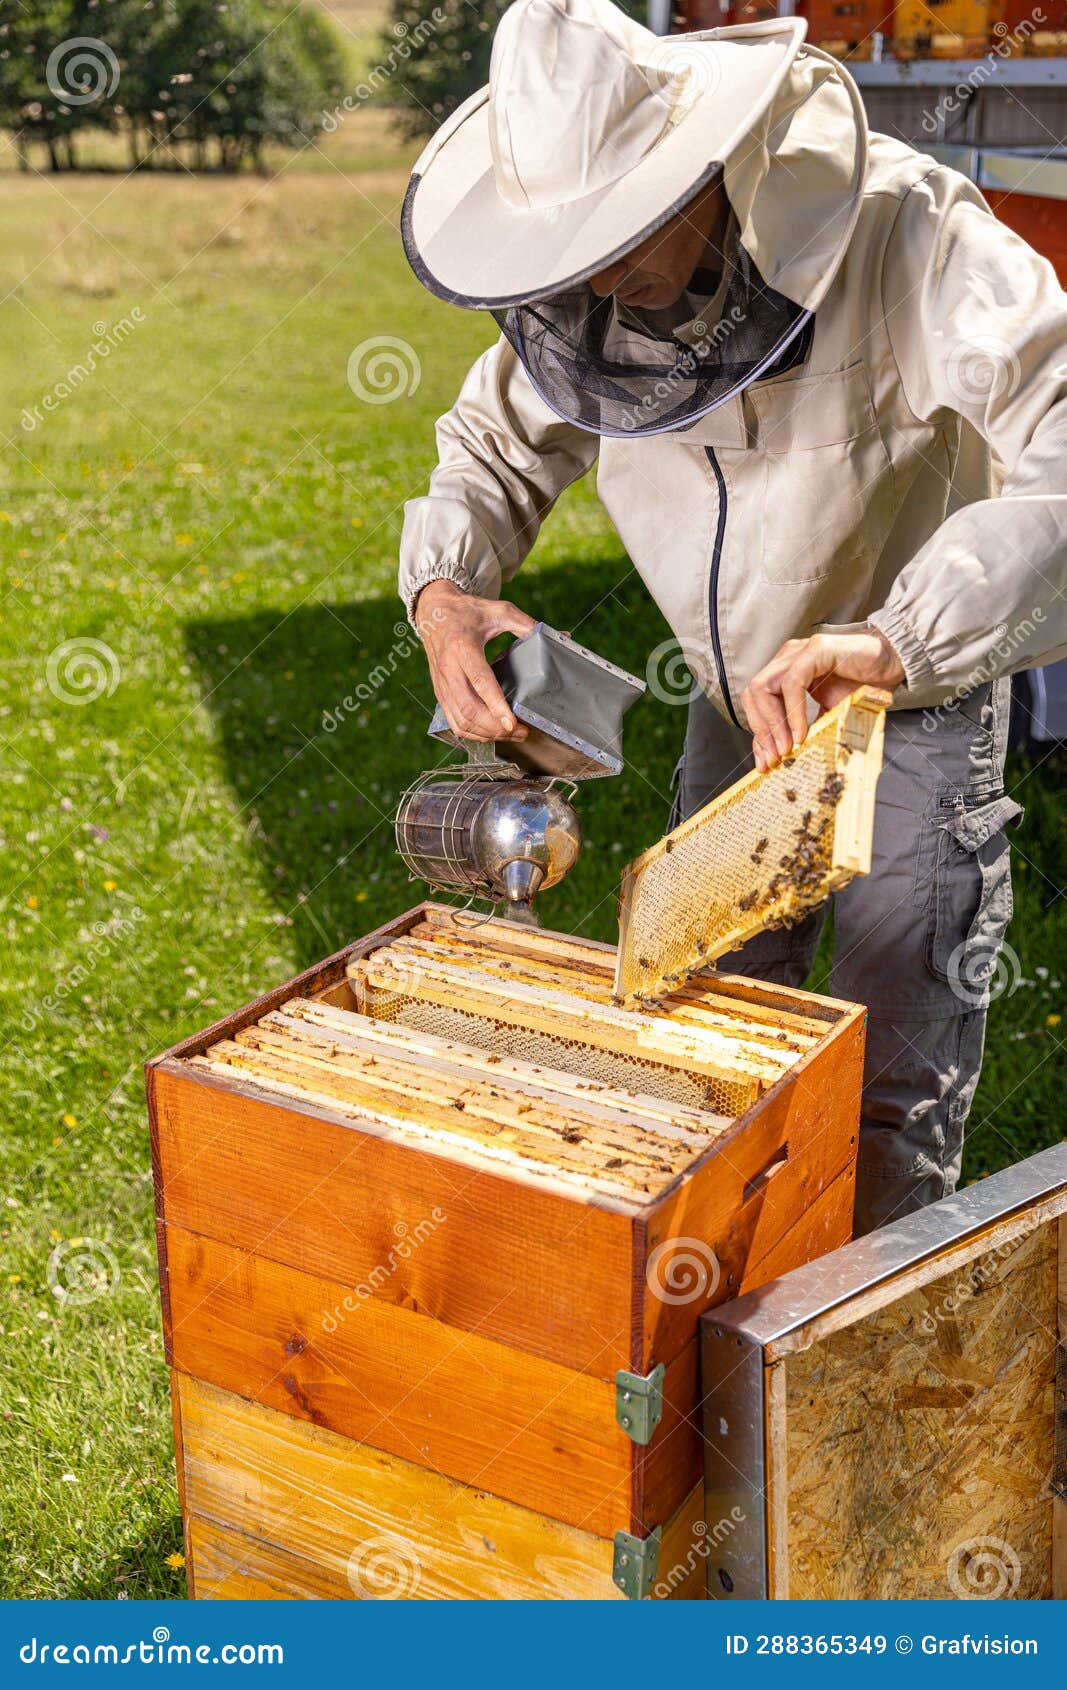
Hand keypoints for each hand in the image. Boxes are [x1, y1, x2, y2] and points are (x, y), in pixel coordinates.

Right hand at [414, 579, 535, 741]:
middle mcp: (449, 668)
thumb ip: (527, 625)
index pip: (480, 681)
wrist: (433, 613)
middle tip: (521, 731)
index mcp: (464, 646)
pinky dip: (473, 734)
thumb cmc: (467, 612)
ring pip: (461, 721)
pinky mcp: (440, 694)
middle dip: (496, 727)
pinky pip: (454, 722)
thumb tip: (562, 636)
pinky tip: (491, 733)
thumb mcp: (499, 611)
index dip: (496, 705)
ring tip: (511, 734)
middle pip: (470, 709)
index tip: (512, 722)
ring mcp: (442, 684)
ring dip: (487, 734)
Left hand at [742, 628, 904, 770]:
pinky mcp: (815, 650)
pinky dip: (793, 712)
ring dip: (773, 724)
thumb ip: (807, 728)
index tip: (766, 762)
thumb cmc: (864, 685)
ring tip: (788, 748)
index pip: (757, 703)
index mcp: (786, 671)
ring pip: (764, 689)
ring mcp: (799, 652)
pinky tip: (801, 733)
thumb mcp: (828, 714)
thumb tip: (788, 757)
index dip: (759, 734)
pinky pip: (792, 684)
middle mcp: (787, 658)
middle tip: (775, 759)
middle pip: (753, 695)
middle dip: (761, 732)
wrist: (894, 663)